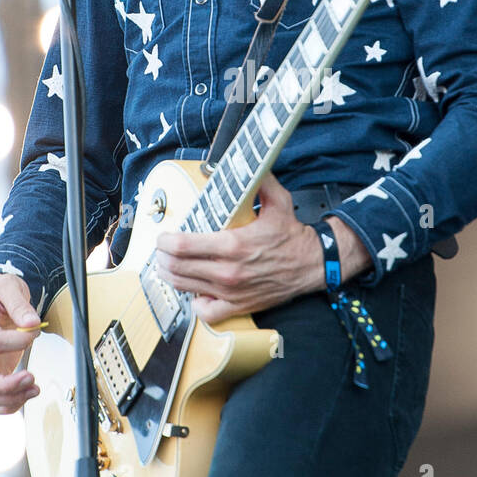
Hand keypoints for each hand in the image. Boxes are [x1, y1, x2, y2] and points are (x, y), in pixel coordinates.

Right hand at [0, 274, 41, 414]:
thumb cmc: (1, 292)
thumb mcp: (9, 286)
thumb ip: (19, 304)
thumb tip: (31, 323)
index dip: (17, 341)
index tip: (36, 332)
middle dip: (5, 385)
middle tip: (31, 378)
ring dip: (11, 398)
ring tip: (35, 388)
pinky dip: (8, 405)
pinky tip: (27, 395)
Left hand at [154, 172, 370, 323]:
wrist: (312, 264)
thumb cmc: (292, 235)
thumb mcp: (278, 201)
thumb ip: (259, 180)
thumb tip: (246, 163)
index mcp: (233, 244)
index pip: (183, 246)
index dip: (165, 241)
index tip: (163, 237)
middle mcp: (228, 271)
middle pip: (177, 268)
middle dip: (163, 257)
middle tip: (163, 250)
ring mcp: (231, 292)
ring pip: (185, 288)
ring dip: (172, 276)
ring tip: (170, 266)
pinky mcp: (238, 306)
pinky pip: (206, 312)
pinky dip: (196, 303)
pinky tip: (196, 291)